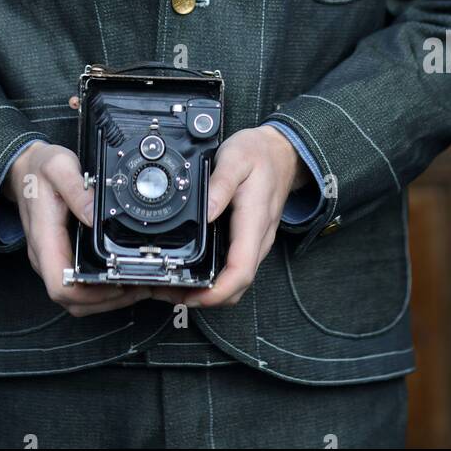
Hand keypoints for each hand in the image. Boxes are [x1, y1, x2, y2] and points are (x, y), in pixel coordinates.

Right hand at [4, 142, 152, 316]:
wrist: (23, 170)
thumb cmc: (38, 169)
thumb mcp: (58, 167)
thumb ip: (77, 189)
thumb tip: (96, 216)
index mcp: (44, 240)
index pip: (61, 286)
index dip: (91, 294)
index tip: (117, 284)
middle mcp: (46, 257)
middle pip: (73, 301)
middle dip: (108, 301)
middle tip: (142, 286)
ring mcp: (53, 260)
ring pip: (77, 299)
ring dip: (108, 299)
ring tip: (140, 286)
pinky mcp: (61, 258)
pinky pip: (80, 286)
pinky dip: (103, 290)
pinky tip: (124, 281)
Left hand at [149, 124, 305, 308]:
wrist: (283, 151)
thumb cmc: (260, 154)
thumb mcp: (236, 158)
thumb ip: (220, 183)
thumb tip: (206, 212)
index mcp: (254, 222)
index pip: (240, 271)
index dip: (216, 292)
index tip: (191, 297)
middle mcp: (258, 239)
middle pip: (236, 286)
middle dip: (203, 298)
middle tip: (168, 291)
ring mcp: (256, 242)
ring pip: (235, 281)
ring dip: (207, 291)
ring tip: (172, 284)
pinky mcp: (250, 240)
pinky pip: (234, 269)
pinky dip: (213, 278)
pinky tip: (192, 270)